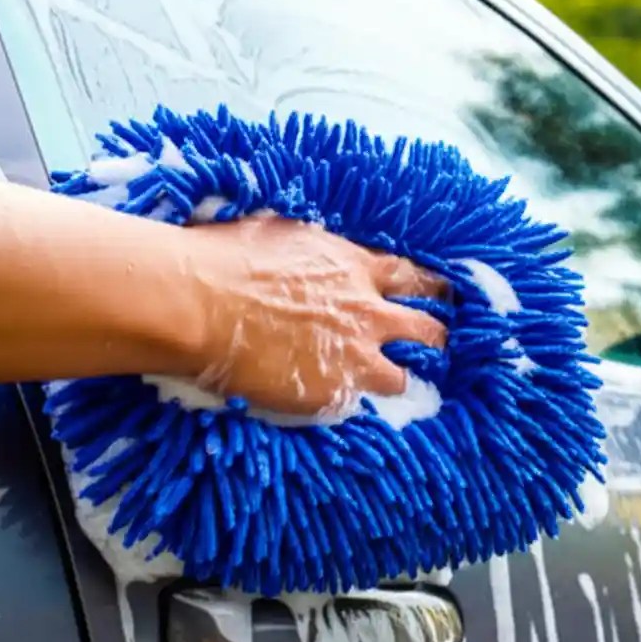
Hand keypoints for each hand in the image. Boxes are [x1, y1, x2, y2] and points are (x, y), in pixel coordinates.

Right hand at [180, 216, 446, 415]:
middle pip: (427, 329)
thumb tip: (313, 253)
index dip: (431, 288)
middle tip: (436, 346)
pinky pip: (355, 405)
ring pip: (401, 377)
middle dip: (436, 338)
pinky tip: (340, 405)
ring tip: (392, 386)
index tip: (441, 295)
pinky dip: (349, 405)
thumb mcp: (285, 235)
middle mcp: (366, 312)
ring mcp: (353, 357)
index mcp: (355, 267)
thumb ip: (315, 253)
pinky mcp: (331, 393)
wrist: (198, 302)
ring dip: (396, 379)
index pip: (414, 277)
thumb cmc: (227, 258)